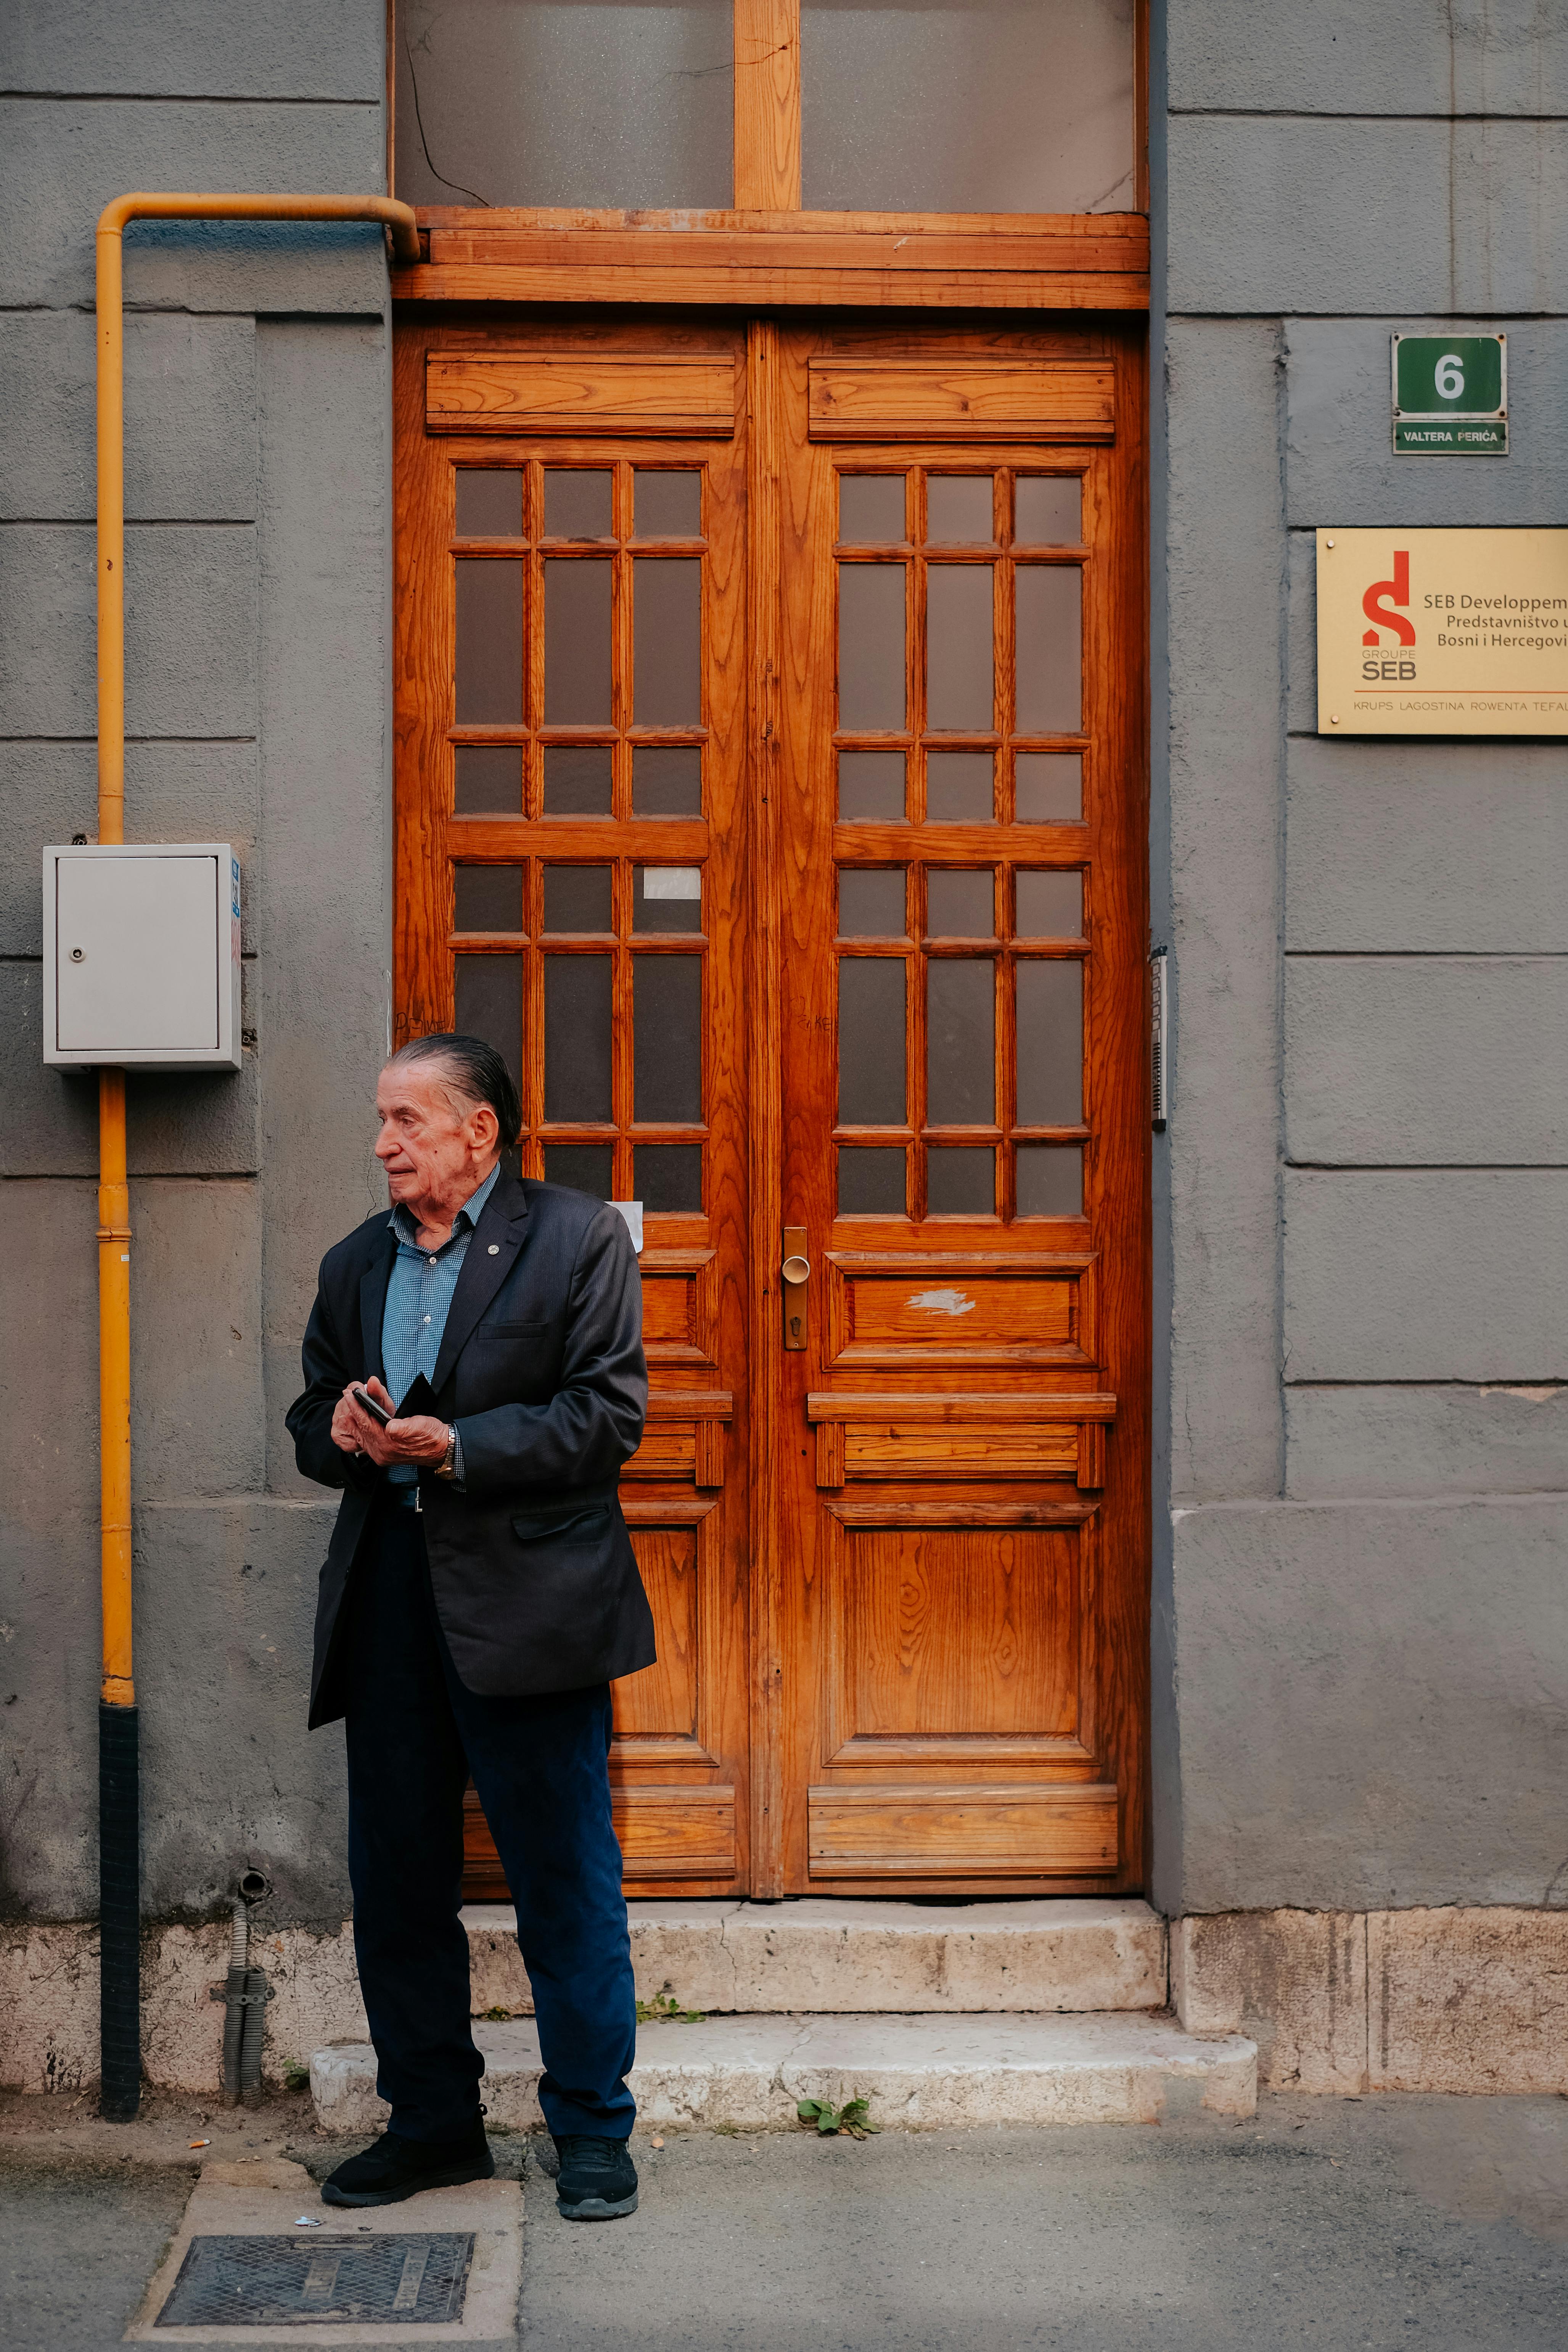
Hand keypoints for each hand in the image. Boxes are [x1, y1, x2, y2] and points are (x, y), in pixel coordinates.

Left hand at [330, 1378, 447, 1468]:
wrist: (442, 1448)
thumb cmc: (432, 1435)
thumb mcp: (419, 1426)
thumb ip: (403, 1428)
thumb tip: (390, 1426)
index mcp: (389, 1445)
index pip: (367, 1424)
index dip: (357, 1408)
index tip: (350, 1395)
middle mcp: (382, 1453)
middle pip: (361, 1430)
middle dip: (353, 1412)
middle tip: (346, 1396)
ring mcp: (382, 1455)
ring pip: (362, 1435)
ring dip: (355, 1419)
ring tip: (349, 1405)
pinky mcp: (385, 1454)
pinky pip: (367, 1440)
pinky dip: (361, 1429)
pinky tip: (358, 1421)